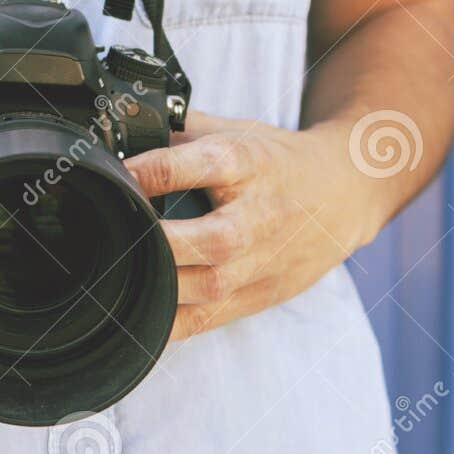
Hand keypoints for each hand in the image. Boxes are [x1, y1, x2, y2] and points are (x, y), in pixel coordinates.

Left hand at [124, 112, 382, 342]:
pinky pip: (207, 319)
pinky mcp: (259, 295)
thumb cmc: (276, 159)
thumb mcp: (234, 129)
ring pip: (206, 287)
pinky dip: (167, 324)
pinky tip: (133, 316)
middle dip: (156, 241)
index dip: (144, 172)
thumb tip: (116, 129)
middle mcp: (255, 217)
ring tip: (111, 277)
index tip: (109, 175)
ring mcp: (260, 262)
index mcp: (245, 164)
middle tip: (110, 234)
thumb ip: (177, 128)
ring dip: (156, 286)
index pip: (192, 167)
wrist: (344, 193)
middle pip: (208, 240)